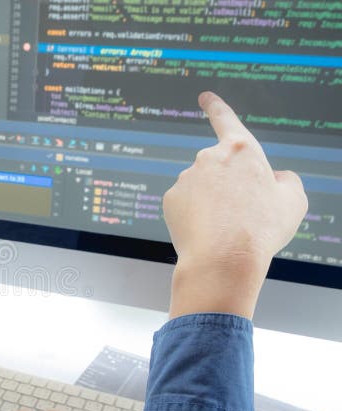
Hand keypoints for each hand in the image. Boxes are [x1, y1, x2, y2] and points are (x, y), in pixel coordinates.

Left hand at [164, 92, 307, 318]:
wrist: (224, 259)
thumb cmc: (261, 229)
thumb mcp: (293, 201)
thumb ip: (285, 181)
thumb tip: (276, 178)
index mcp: (241, 149)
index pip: (226, 120)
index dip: (216, 107)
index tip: (205, 97)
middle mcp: (209, 158)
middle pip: (219, 169)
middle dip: (227, 187)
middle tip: (242, 214)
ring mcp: (186, 178)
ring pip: (201, 189)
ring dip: (211, 203)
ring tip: (226, 229)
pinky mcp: (170, 199)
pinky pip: (185, 205)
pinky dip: (195, 216)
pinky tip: (206, 232)